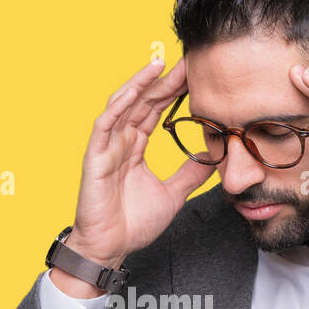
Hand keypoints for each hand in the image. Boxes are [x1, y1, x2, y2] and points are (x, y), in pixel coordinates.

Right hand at [67, 57, 214, 278]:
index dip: (174, 91)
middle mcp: (119, 141)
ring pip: (123, 104)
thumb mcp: (173, 195)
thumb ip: (191, 174)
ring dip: (141, 82)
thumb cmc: (133, 224)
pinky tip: (136, 87)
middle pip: (143, 102)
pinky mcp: (94, 157)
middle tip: (187, 60)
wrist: (111, 248)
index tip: (195, 74)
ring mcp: (106, 147)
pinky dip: (120, 104)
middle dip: (164, 80)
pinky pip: (106, 123)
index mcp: (135, 147)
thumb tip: (214, 159)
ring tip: (161, 62)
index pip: (155, 110)